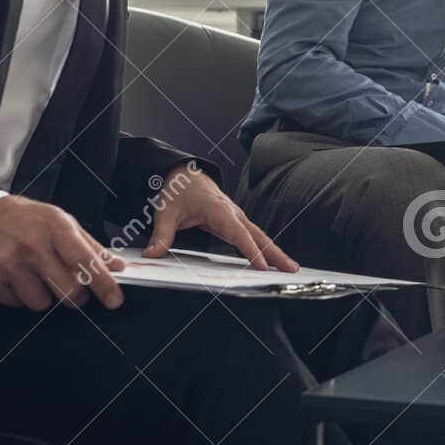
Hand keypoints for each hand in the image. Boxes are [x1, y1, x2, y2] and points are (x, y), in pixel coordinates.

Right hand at [0, 195, 124, 310]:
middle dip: (76, 296)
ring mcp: (7, 264)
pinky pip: (16, 304)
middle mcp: (31, 245)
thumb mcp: (60, 221)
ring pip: (41, 303)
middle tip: (72, 288)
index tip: (114, 300)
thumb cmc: (24, 220)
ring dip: (44, 295)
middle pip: (68, 291)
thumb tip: (117, 266)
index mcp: (55, 228)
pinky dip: (20, 296)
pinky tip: (15, 276)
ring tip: (35, 275)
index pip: (86, 262)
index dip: (103, 284)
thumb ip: (90, 246)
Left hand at [144, 164, 298, 271]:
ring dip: (275, 252)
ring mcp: (237, 217)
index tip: (262, 266)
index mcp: (219, 210)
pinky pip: (254, 236)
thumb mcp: (165, 212)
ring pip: (260, 236)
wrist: (185, 175)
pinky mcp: (236, 222)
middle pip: (259, 236)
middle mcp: (233, 214)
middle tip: (292, 269)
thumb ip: (161, 235)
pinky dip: (266, 248)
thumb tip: (152, 255)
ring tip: (289, 268)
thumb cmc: (178, 191)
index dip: (251, 251)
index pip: (239, 234)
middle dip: (276, 253)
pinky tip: (272, 261)